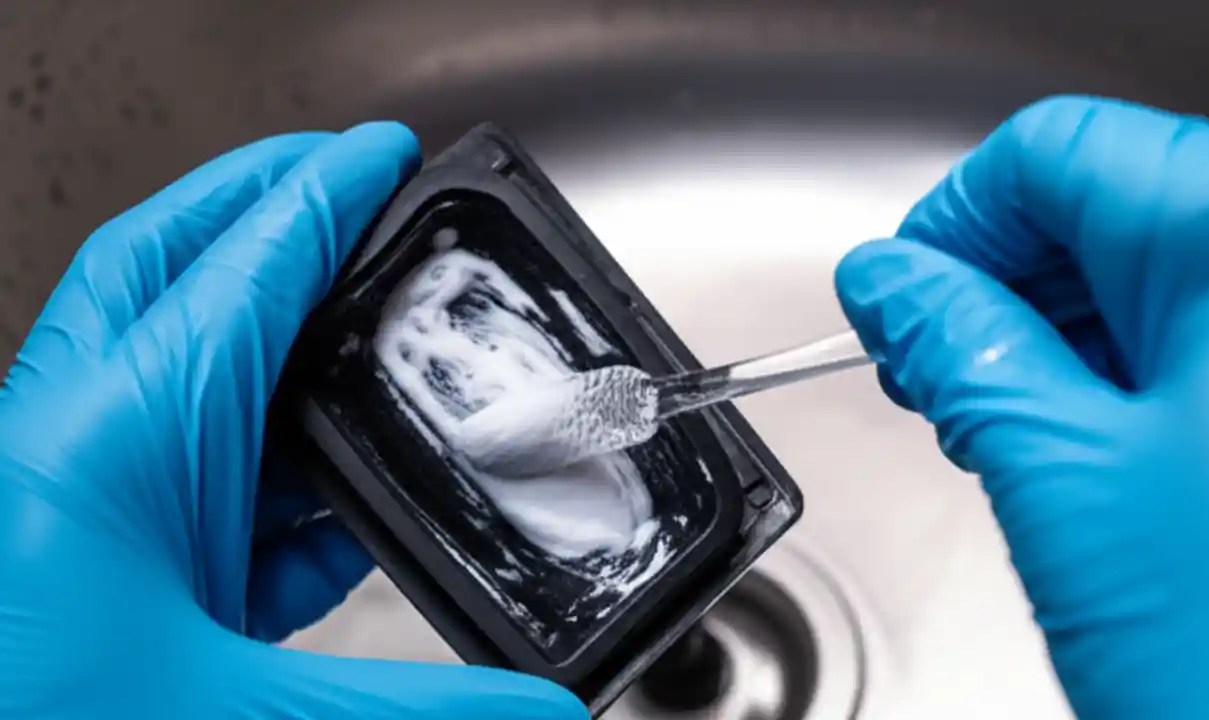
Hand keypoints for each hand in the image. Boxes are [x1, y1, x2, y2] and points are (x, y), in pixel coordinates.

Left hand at [0, 124, 585, 718]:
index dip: (328, 198)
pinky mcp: (110, 553)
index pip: (246, 270)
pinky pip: (204, 480)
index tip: (385, 153)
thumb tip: (535, 712)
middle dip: (260, 209)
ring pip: (191, 373)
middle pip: (174, 270)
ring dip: (281, 358)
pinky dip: (277, 479)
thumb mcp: (229, 712)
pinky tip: (338, 517)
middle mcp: (90, 439)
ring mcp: (92, 491)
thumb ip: (400, 704)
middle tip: (339, 182)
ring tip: (362, 346)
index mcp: (112, 437)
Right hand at [836, 97, 1208, 718]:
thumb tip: (887, 283)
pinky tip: (1073, 445)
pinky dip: (1107, 378)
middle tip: (936, 377)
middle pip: (1099, 206)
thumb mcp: (1057, 469)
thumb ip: (954, 345)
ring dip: (1045, 341)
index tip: (900, 300)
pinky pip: (1190, 339)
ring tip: (1006, 433)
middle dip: (992, 288)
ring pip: (1141, 274)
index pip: (1056, 151)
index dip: (952, 222)